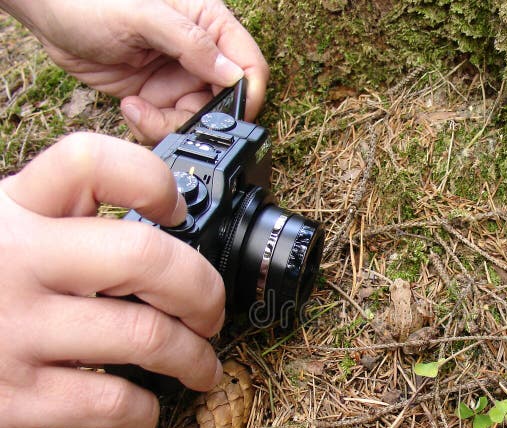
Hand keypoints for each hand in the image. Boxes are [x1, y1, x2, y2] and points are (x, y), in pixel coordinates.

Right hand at [0, 133, 225, 427]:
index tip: (177, 210)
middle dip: (203, 289)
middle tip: (212, 313)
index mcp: (13, 210)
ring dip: (194, 359)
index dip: (151, 180)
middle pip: (146, 257)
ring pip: (146, 337)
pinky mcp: (14, 396)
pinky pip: (111, 402)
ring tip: (202, 367)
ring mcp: (15, 329)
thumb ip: (57, 217)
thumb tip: (161, 223)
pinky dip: (144, 412)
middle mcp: (16, 261)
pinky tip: (144, 411)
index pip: (90, 162)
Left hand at [2, 0, 268, 143]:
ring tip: (138, 108)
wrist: (46, 12)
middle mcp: (199, 53)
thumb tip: (233, 74)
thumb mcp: (142, 14)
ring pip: (197, 120)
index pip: (249, 64)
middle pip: (225, 103)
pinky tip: (130, 107)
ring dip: (170, 124)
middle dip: (202, 119)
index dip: (248, 95)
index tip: (233, 118)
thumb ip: (191, 43)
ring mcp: (178, 77)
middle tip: (169, 114)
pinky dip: (152, 126)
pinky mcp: (157, 96)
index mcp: (208, 23)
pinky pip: (170, 125)